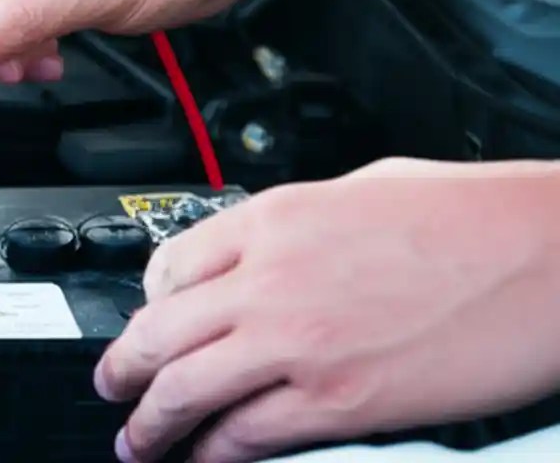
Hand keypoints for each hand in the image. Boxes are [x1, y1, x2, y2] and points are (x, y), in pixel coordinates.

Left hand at [94, 157, 559, 462]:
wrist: (550, 255)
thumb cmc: (474, 216)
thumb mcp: (360, 189)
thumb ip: (293, 226)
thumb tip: (255, 253)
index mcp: (273, 219)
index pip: (166, 265)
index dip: (144, 302)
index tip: (142, 321)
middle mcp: (270, 279)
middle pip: (156, 332)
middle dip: (120, 369)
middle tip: (109, 387)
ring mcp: (297, 343)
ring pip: (184, 390)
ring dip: (148, 424)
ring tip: (135, 440)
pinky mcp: (338, 402)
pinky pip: (245, 435)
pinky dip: (212, 453)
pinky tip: (203, 459)